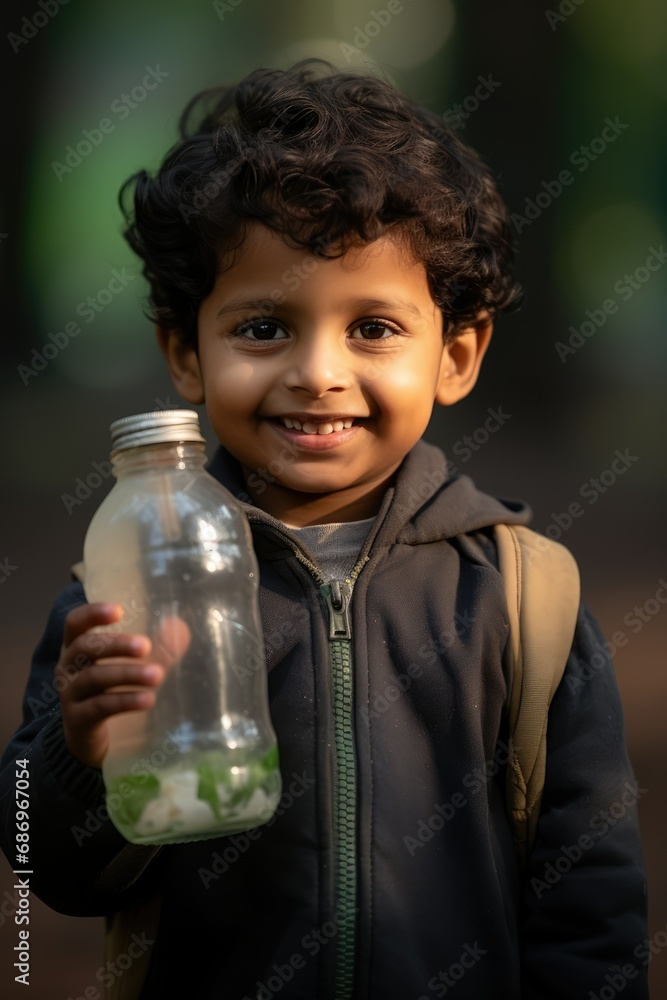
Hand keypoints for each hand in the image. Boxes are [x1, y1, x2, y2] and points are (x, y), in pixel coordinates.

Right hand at [56, 603, 164, 768]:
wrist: (93, 738)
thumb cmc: (113, 690)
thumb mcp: (136, 665)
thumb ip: (159, 648)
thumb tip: (181, 628)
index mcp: (77, 647)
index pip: (75, 623)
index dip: (92, 614)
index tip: (119, 611)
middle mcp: (68, 667)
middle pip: (85, 647)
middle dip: (116, 645)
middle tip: (146, 646)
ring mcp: (70, 694)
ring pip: (93, 678)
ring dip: (126, 673)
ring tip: (157, 675)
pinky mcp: (78, 719)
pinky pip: (99, 706)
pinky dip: (124, 701)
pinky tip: (147, 699)